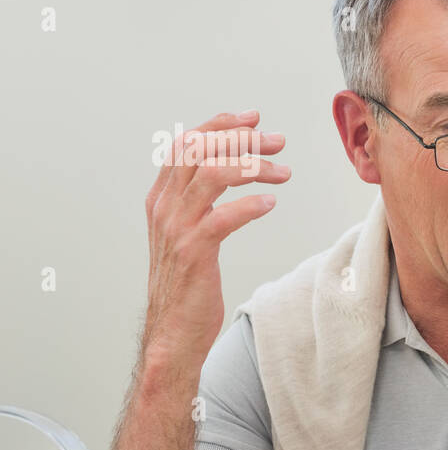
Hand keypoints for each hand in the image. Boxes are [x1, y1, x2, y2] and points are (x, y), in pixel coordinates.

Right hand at [142, 110, 289, 366]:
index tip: (253, 119)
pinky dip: (250, 204)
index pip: (185, 144)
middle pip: (200, 150)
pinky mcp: (194, 253)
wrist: (173, 331)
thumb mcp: (188, 233)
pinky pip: (223, 217)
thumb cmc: (189, 283)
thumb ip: (198, 200)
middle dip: (243, 139)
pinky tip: (271, 203)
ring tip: (283, 173)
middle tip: (278, 142)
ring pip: (212, 174)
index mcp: (161, 198)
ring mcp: (176, 229)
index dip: (220, 125)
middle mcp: (164, 208)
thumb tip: (226, 167)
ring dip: (254, 166)